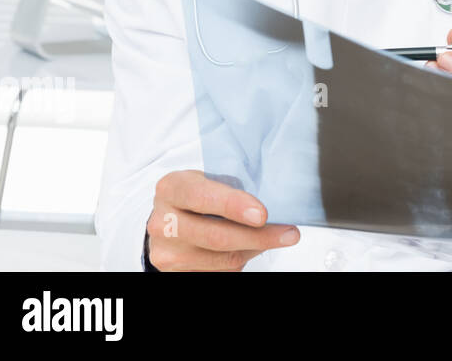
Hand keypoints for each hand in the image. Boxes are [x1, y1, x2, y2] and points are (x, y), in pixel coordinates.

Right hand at [146, 170, 298, 270]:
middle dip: (259, 236)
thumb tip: (273, 202)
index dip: (234, 206)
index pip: (202, 197)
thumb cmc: (197, 194)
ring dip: (255, 249)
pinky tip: (251, 246)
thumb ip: (232, 186)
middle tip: (289, 233)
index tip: (262, 215)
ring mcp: (167, 252)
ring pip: (223, 259)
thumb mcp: (208, 178)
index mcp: (171, 189)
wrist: (168, 219)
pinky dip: (242, 259)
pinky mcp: (174, 273)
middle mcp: (163, 222)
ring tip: (274, 237)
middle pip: (216, 236)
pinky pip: (220, 271)